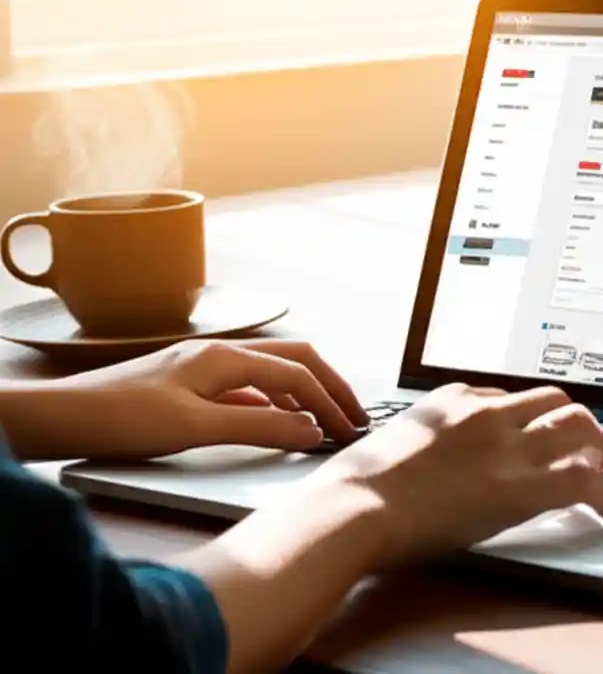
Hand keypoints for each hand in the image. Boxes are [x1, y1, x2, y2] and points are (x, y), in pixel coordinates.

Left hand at [4, 339, 369, 459]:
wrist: (62, 417)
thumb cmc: (122, 418)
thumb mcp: (197, 428)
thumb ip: (260, 428)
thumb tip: (312, 431)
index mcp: (226, 358)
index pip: (298, 376)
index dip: (331, 404)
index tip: (352, 432)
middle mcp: (220, 355)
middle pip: (294, 362)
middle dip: (330, 388)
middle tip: (356, 417)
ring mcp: (204, 369)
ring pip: (272, 375)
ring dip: (305, 396)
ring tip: (326, 423)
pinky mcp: (191, 386)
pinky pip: (249, 390)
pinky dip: (276, 405)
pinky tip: (278, 425)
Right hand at [313, 383, 602, 566]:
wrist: (353, 509)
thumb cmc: (357, 487)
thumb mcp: (395, 439)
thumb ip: (429, 437)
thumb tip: (439, 456)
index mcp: (454, 399)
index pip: (510, 398)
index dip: (526, 423)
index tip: (529, 440)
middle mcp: (488, 413)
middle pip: (554, 399)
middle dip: (570, 423)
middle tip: (578, 449)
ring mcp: (507, 446)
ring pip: (579, 426)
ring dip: (592, 447)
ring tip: (594, 471)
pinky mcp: (520, 487)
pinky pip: (582, 478)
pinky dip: (598, 489)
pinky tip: (595, 503)